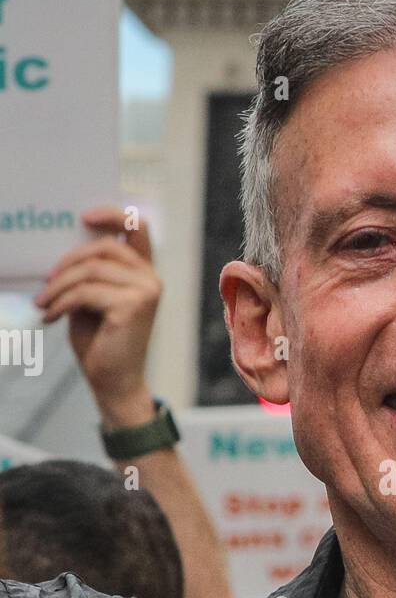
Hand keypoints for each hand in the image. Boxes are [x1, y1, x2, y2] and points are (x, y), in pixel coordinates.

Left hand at [35, 206, 160, 425]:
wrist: (114, 383)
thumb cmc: (101, 342)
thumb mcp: (91, 300)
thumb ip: (89, 274)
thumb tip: (63, 252)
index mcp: (143, 274)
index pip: (138, 228)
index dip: (113, 214)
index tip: (83, 217)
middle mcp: (150, 279)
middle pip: (103, 247)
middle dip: (67, 262)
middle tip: (46, 283)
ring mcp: (145, 292)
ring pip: (90, 270)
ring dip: (58, 286)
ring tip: (43, 304)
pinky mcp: (132, 306)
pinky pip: (85, 292)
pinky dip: (61, 303)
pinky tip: (51, 317)